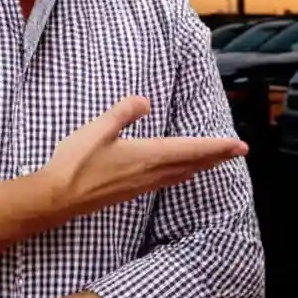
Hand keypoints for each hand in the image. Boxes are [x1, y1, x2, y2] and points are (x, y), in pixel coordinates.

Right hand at [38, 96, 247, 218]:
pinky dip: (184, 173)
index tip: (239, 145)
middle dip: (217, 156)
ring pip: (182, 173)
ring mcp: (142, 184)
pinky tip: (182, 173)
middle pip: (193, 163)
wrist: (58, 197)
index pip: (191, 149)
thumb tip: (145, 100)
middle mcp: (150, 172)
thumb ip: (123, 112)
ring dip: (202, 164)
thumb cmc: (76, 162)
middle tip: (239, 151)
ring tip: (216, 159)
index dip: (217, 147)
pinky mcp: (132, 191)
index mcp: (147, 156)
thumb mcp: (99, 129)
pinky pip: (168, 180)